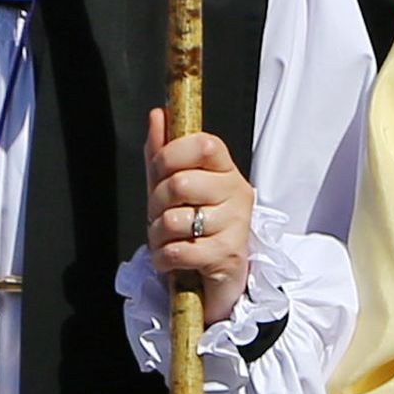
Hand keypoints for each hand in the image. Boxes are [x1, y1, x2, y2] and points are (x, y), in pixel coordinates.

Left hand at [145, 107, 254, 317]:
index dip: (172, 155)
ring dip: (158, 236)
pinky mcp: (228, 255)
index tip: (161, 171)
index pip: (204, 144)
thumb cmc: (194, 229)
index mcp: (226, 171)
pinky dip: (164, 258)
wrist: (215, 279)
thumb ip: (164, 152)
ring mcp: (235, 225)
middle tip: (161, 216)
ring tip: (167, 241)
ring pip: (175, 220)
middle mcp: (237, 194)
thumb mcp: (174, 188)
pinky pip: (178, 251)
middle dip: (156, 204)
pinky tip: (172, 260)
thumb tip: (158, 114)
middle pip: (180, 183)